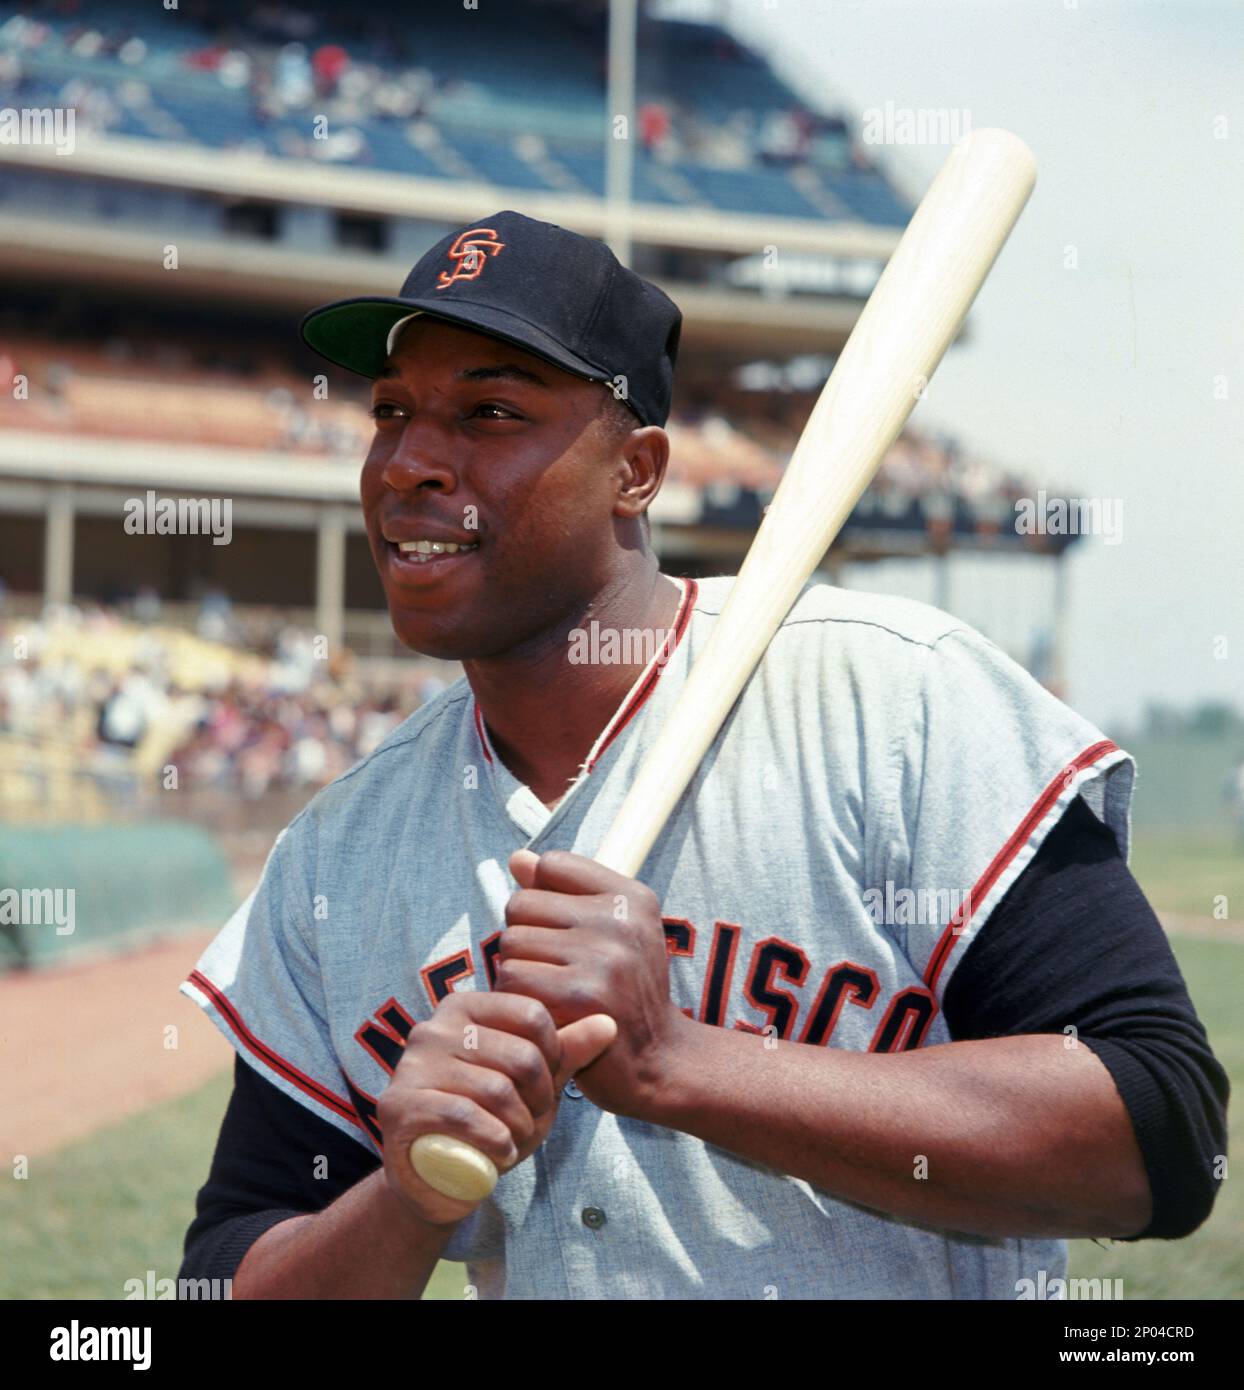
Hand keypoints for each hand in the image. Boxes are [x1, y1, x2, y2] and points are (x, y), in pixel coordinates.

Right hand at [378, 990, 614, 1225]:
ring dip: (519, 1127)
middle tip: (530, 1123)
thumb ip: (567, 1051)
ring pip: (496, 1089)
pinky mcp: (399, 1105)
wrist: (433, 1181)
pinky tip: (499, 1153)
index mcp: (466, 1006)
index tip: (546, 1089)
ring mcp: (412, 1065)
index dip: (554, 1057)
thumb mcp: (534, 1084)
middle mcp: (434, 1027)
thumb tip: (609, 1022)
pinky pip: (465, 1117)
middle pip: (520, 1055)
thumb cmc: (488, 1121)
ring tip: (514, 1140)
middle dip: (538, 1100)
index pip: (533, 1014)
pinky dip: (495, 1142)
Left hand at [497, 849, 691, 1120]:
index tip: (559, 931)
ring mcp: (602, 958)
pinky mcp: (579, 997)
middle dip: (523, 939)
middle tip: (551, 970)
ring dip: (516, 973)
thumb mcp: (612, 931)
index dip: (541, 898)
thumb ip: (562, 892)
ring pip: (511, 944)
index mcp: (630, 896)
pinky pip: (512, 981)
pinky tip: (544, 1013)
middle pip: (521, 905)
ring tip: (548, 992)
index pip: (551, 865)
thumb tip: (518, 860)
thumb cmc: (627, 991)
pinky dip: (517, 1000)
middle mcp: (620, 920)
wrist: (658, 1059)